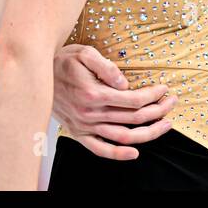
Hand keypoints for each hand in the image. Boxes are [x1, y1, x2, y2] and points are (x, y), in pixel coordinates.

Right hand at [51, 44, 176, 159]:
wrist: (36, 75)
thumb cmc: (63, 61)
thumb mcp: (84, 53)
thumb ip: (106, 66)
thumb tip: (125, 83)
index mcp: (94, 94)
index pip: (134, 100)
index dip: (153, 95)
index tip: (164, 89)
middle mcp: (90, 114)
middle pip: (133, 118)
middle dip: (158, 111)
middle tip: (172, 102)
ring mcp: (85, 126)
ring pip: (123, 136)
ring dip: (148, 133)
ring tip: (165, 124)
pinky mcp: (78, 133)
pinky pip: (100, 150)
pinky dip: (118, 155)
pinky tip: (134, 153)